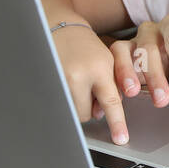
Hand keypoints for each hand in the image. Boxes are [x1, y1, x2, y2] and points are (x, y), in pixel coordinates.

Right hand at [50, 23, 130, 143]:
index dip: (117, 123)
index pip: (111, 102)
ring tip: (77, 83)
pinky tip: (66, 83)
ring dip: (77, 104)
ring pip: (72, 111)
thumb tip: (103, 114)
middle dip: (89, 108)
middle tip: (88, 89)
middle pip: (86, 114)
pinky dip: (66, 99)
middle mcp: (77, 75)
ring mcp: (59, 80)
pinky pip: (60, 104)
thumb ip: (111, 88)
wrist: (61, 28)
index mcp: (98, 68)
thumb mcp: (108, 62)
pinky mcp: (47, 83)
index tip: (121, 138)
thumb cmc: (87, 47)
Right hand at [108, 14, 168, 121]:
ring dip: (129, 73)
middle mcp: (153, 30)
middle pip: (150, 47)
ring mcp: (134, 40)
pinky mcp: (120, 52)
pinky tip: (117, 93)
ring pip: (127, 51)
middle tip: (162, 98)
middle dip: (156, 74)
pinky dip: (114, 76)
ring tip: (133, 92)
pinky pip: (112, 59)